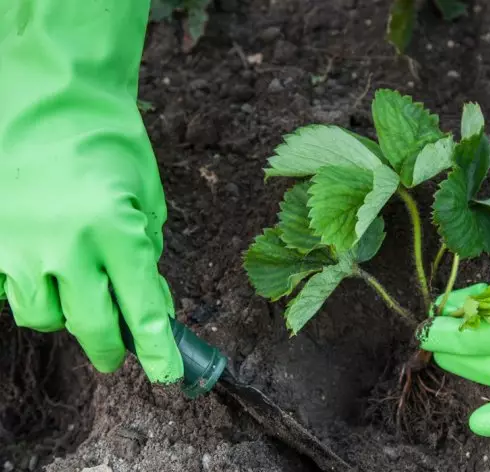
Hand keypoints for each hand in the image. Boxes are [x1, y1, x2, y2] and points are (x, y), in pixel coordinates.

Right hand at [0, 0, 182, 382]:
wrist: (52, 96)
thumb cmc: (111, 142)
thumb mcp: (147, 197)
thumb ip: (147, 253)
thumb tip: (150, 298)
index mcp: (118, 232)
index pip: (144, 310)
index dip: (158, 350)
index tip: (167, 375)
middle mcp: (68, 246)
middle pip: (92, 327)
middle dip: (110, 348)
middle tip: (117, 354)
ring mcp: (21, 244)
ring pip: (43, 317)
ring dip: (66, 317)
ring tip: (78, 298)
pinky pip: (6, 290)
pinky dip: (29, 291)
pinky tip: (42, 273)